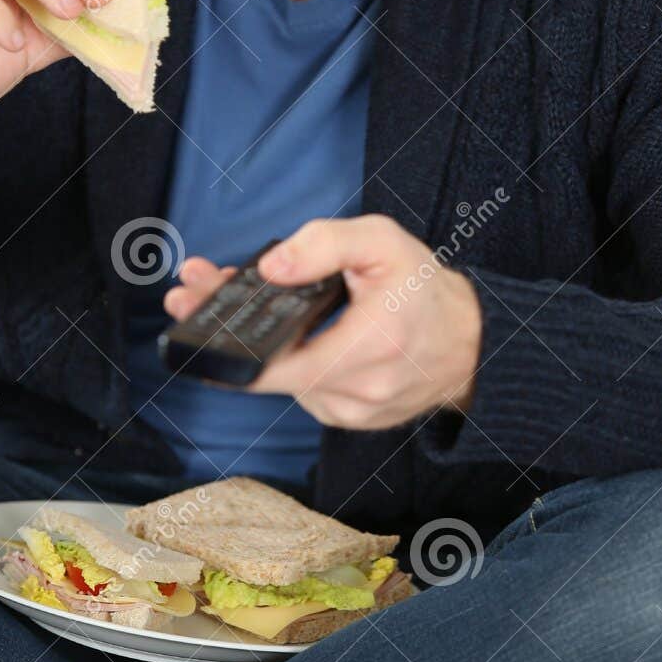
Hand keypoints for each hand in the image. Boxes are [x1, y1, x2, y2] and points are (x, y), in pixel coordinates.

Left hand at [162, 216, 481, 428]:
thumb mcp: (384, 242)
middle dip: (222, 329)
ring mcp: (350, 413)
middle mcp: (357, 392)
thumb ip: (326, 244)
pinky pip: (299, 387)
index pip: (276, 364)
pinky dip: (280, 358)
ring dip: (250, 341)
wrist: (471, 344)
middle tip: (190, 292)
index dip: (226, 339)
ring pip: (280, 379)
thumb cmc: (426, 290)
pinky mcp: (347, 418)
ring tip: (224, 298)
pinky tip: (269, 328)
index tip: (192, 302)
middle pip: (265, 370)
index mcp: (368, 348)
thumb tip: (272, 267)